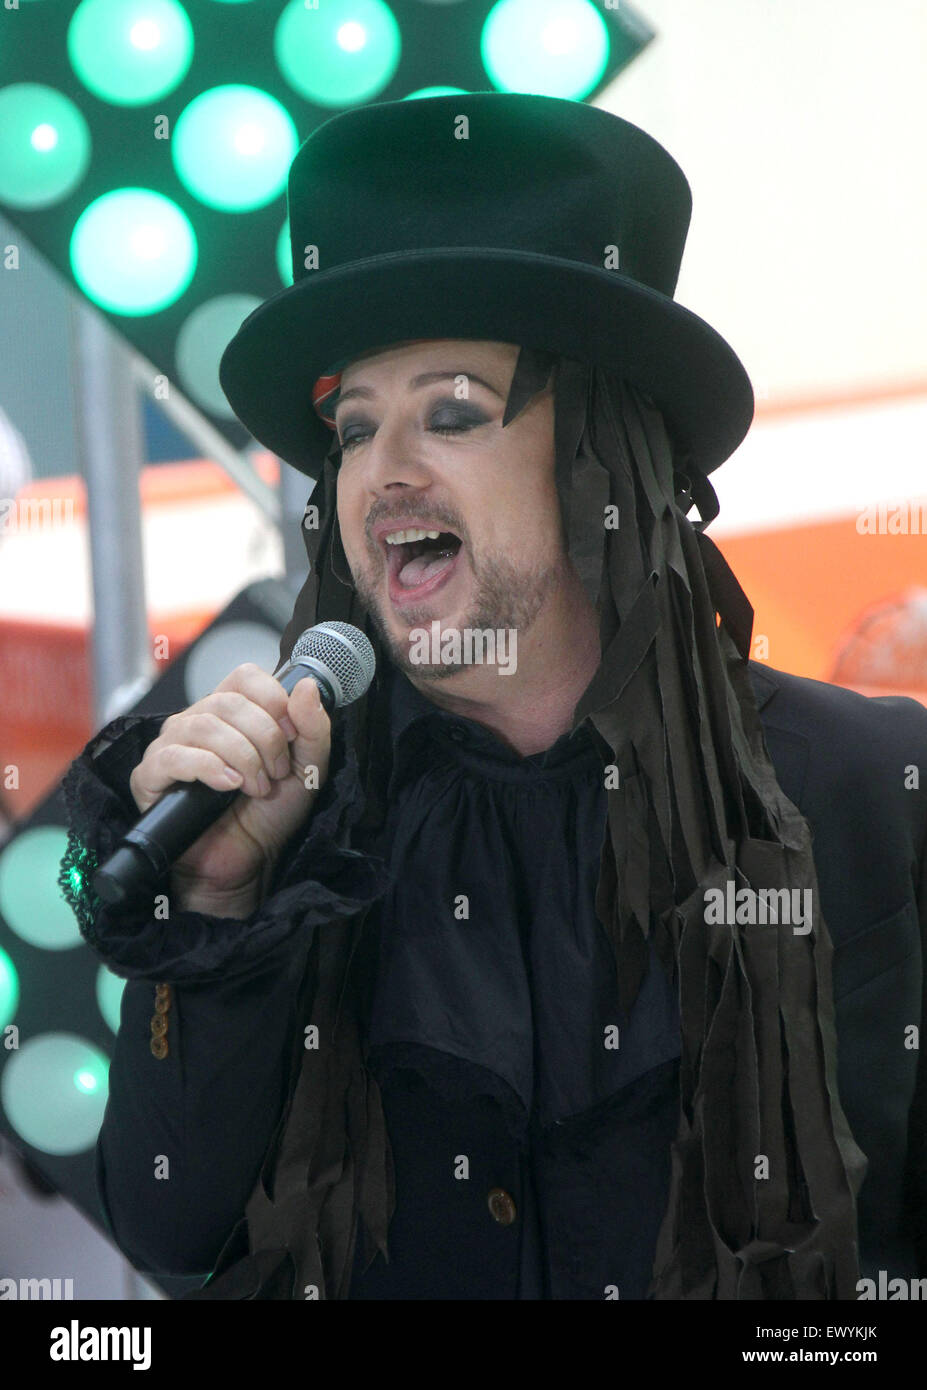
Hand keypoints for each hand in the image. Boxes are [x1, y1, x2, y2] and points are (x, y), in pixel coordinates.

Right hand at [128, 663, 331, 911]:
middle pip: (228, 702)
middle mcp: (198, 720)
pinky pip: (175, 756)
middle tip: (274, 773)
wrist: (247, 861)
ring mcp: (171, 745)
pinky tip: (227, 786)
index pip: (245, 676)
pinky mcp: (151, 775)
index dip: (273, 701)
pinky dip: (209, 768)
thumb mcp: (307, 768)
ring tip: (255, 787)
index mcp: (232, 711)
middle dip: (264, 739)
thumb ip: (313, 727)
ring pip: (204, 726)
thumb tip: (308, 685)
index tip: (290, 737)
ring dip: (242, 758)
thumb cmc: (270, 813)